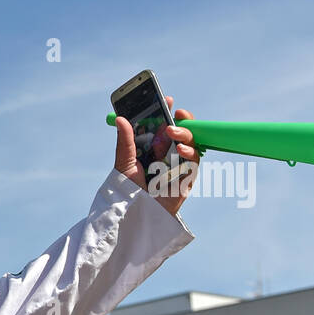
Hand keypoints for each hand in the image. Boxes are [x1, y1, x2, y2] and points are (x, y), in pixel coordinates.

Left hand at [113, 96, 201, 213]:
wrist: (134, 215)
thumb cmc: (128, 190)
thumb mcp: (124, 162)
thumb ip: (126, 141)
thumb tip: (120, 118)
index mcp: (154, 148)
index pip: (165, 126)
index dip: (168, 112)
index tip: (168, 99)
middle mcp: (169, 155)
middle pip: (183, 133)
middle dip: (182, 120)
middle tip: (177, 113)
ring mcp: (179, 166)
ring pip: (191, 144)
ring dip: (186, 135)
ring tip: (174, 132)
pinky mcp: (186, 180)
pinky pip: (194, 163)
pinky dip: (190, 154)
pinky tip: (181, 151)